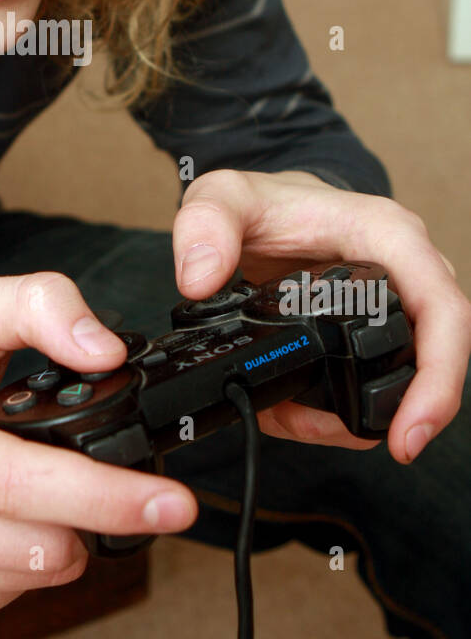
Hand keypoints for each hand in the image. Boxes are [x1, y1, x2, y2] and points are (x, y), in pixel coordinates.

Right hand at [0, 272, 197, 628]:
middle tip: (159, 502)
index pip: (13, 481)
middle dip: (105, 517)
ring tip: (52, 489)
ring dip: (67, 535)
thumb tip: (103, 348)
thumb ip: (38, 303)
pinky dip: (32, 559)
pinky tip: (14, 519)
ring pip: (32, 574)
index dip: (101, 493)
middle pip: (34, 540)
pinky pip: (12, 593)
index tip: (167, 499)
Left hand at [172, 169, 470, 462]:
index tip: (411, 430)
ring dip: (356, 416)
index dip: (439, 375)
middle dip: (401, 412)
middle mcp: (405, 269)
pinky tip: (297, 413)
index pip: (441, 309)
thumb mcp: (222, 196)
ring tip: (297, 422)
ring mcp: (397, 302)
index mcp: (387, 234)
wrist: (266, 205)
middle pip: (436, 355)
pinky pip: (375, 378)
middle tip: (349, 442)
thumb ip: (205, 225)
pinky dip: (338, 408)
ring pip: (404, 377)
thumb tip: (199, 278)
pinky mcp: (376, 329)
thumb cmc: (261, 199)